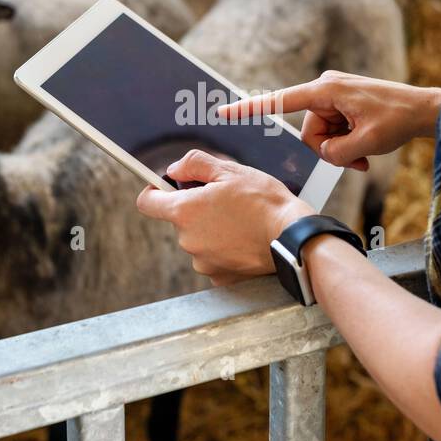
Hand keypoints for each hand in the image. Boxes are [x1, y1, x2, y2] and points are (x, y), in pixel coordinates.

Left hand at [135, 149, 311, 284]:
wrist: (292, 237)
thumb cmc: (264, 201)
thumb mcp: (230, 170)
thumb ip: (194, 164)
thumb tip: (175, 169)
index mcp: (184, 212)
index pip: (147, 202)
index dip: (155, 190)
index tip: (167, 186)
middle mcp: (187, 240)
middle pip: (179, 220)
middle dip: (196, 209)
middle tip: (225, 200)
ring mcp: (203, 261)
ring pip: (198, 240)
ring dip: (212, 230)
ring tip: (240, 221)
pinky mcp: (220, 276)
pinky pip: (214, 258)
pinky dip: (225, 249)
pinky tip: (245, 239)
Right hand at [218, 71, 440, 170]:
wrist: (425, 111)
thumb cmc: (398, 120)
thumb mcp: (365, 144)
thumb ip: (334, 154)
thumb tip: (325, 154)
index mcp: (326, 90)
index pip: (279, 101)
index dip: (250, 109)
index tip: (223, 112)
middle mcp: (326, 89)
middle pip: (308, 132)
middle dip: (330, 149)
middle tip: (358, 159)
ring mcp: (334, 97)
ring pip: (321, 136)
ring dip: (342, 150)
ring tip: (366, 154)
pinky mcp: (343, 105)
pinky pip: (333, 132)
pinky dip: (348, 145)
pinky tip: (367, 149)